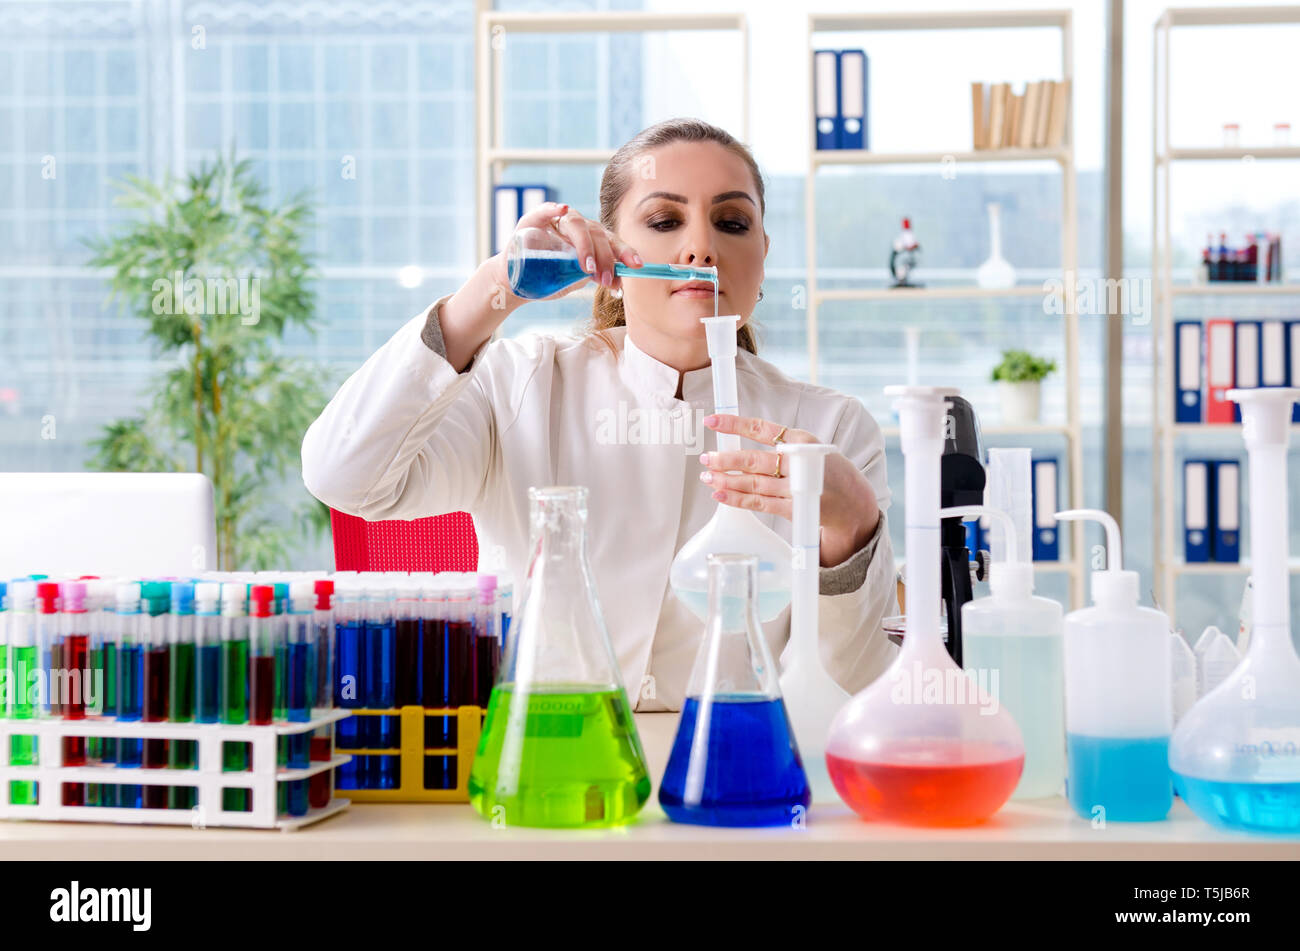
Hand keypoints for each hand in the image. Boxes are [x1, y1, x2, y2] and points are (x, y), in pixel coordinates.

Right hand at [488, 202, 642, 301]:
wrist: (516, 281)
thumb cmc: (547, 278)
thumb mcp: (574, 280)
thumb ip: (594, 276)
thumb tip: (619, 282)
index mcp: (590, 238)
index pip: (611, 241)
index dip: (625, 252)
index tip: (637, 265)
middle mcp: (577, 226)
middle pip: (597, 233)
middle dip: (605, 258)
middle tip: (606, 280)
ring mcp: (555, 221)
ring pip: (577, 225)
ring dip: (584, 246)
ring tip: (588, 267)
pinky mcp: (532, 220)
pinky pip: (544, 210)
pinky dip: (552, 208)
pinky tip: (562, 209)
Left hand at [699, 414, 880, 567]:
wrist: (853, 501)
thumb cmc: (824, 470)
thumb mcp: (809, 448)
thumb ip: (780, 446)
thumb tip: (738, 446)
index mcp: (802, 441)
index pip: (763, 429)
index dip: (735, 424)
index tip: (713, 420)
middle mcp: (799, 462)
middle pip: (754, 460)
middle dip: (726, 460)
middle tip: (706, 458)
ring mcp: (797, 487)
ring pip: (753, 483)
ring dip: (727, 480)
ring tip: (708, 477)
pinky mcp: (794, 508)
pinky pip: (759, 503)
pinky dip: (737, 499)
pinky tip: (721, 495)